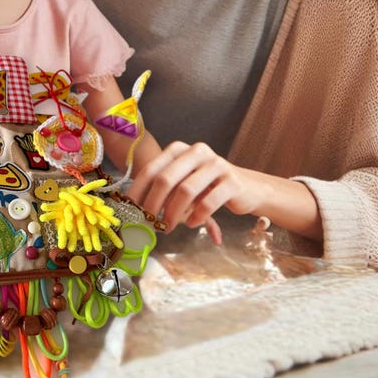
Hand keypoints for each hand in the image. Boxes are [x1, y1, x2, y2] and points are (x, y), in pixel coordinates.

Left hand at [127, 140, 263, 243]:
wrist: (248, 187)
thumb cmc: (207, 186)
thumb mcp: (182, 181)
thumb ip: (162, 189)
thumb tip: (134, 208)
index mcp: (179, 149)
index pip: (151, 169)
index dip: (138, 191)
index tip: (130, 210)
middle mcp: (196, 152)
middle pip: (165, 179)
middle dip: (153, 204)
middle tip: (148, 223)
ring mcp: (216, 164)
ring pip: (186, 190)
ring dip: (172, 213)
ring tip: (167, 227)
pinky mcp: (232, 181)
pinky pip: (208, 202)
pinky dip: (196, 216)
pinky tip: (192, 223)